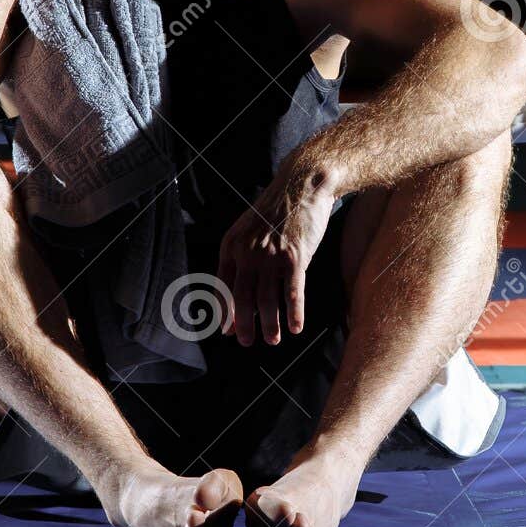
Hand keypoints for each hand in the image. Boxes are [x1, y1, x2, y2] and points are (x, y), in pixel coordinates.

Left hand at [217, 169, 336, 346]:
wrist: (303, 184)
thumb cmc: (277, 210)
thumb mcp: (249, 229)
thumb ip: (242, 257)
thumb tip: (239, 290)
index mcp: (231, 245)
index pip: (222, 286)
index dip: (225, 312)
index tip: (228, 331)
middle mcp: (247, 252)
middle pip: (242, 298)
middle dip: (244, 325)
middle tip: (247, 342)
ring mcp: (271, 256)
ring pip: (267, 301)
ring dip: (270, 325)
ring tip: (273, 340)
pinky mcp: (295, 257)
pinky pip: (293, 293)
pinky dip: (294, 314)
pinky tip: (296, 327)